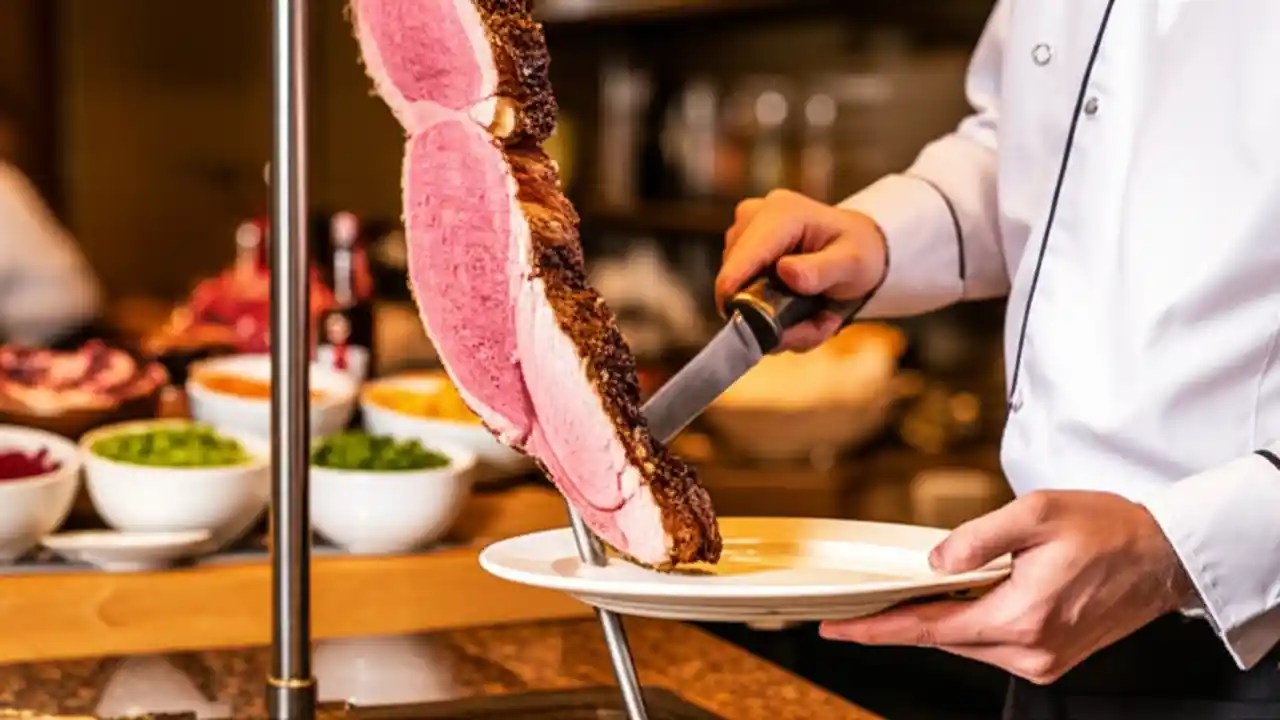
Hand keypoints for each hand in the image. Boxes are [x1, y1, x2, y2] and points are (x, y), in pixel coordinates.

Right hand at [716, 189, 887, 351]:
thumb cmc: (860, 252)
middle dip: (766, 313)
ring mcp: (743, 233)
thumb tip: (785, 272)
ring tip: (812, 318)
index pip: (746, 252)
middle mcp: (754, 217)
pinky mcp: (740, 250)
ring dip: (771, 316)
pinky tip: (798, 308)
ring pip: (738, 287)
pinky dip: (768, 310)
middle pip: (736, 276)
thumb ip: (822, 270)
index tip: (728, 315)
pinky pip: (742, 289)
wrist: (856, 247)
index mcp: (782, 214)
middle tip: (812, 329)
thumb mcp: (854, 263)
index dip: (733, 284)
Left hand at [820, 491, 1194, 683]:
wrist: (1166, 557)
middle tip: (859, 604)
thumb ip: (977, 537)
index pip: (928, 629)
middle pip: (944, 638)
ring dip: (938, 619)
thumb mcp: (1036, 513)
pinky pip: (992, 644)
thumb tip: (934, 563)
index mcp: (1020, 617)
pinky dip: (968, 623)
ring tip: (907, 594)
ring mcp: (1043, 660)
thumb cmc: (1109, 529)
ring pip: (967, 642)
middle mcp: (1029, 651)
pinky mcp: (1052, 658)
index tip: (837, 630)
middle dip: (900, 620)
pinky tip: (959, 600)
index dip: (876, 630)